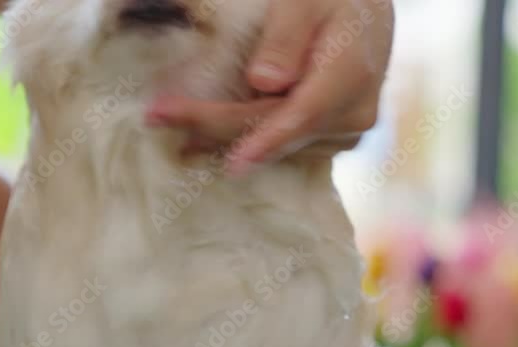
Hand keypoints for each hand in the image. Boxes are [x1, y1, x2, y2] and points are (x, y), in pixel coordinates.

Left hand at [147, 0, 394, 173]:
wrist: (361, 12)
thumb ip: (286, 36)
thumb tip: (265, 82)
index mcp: (352, 76)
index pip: (301, 116)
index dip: (263, 140)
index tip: (229, 160)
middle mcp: (352, 116)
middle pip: (274, 132)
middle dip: (212, 126)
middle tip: (156, 116)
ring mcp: (340, 135)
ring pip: (270, 145)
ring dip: (217, 137)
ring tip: (167, 123)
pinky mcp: (325, 141)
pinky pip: (276, 147)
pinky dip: (236, 139)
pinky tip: (195, 137)